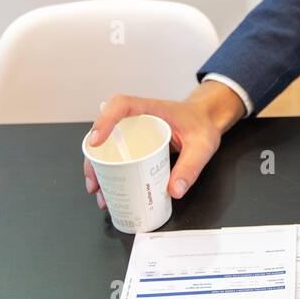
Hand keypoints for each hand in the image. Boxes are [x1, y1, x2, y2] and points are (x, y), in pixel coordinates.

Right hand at [83, 81, 245, 209]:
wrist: (206, 120)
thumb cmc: (201, 124)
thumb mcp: (202, 146)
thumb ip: (190, 167)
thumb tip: (174, 190)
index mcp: (150, 108)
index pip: (120, 105)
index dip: (104, 120)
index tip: (96, 142)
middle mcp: (136, 117)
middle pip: (105, 131)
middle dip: (94, 158)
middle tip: (95, 183)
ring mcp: (133, 131)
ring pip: (107, 147)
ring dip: (98, 169)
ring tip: (100, 193)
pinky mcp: (135, 144)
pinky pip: (117, 156)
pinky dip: (110, 172)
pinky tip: (109, 190)